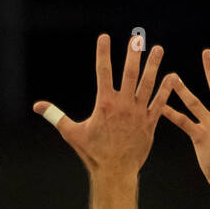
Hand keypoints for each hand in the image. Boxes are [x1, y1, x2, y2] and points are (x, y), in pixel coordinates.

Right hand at [34, 34, 171, 176]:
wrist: (115, 172)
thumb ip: (55, 116)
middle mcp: (123, 105)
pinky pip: (160, 103)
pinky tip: (173, 76)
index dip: (103, 53)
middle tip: (137, 38)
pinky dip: (166, 90)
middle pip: (129, 73)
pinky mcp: (150, 123)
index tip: (104, 37)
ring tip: (159, 49)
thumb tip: (36, 106)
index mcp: (104, 104)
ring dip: (153, 66)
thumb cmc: (92, 153)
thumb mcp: (71, 133)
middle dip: (133, 54)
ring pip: (148, 84)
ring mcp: (138, 113)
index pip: (103, 72)